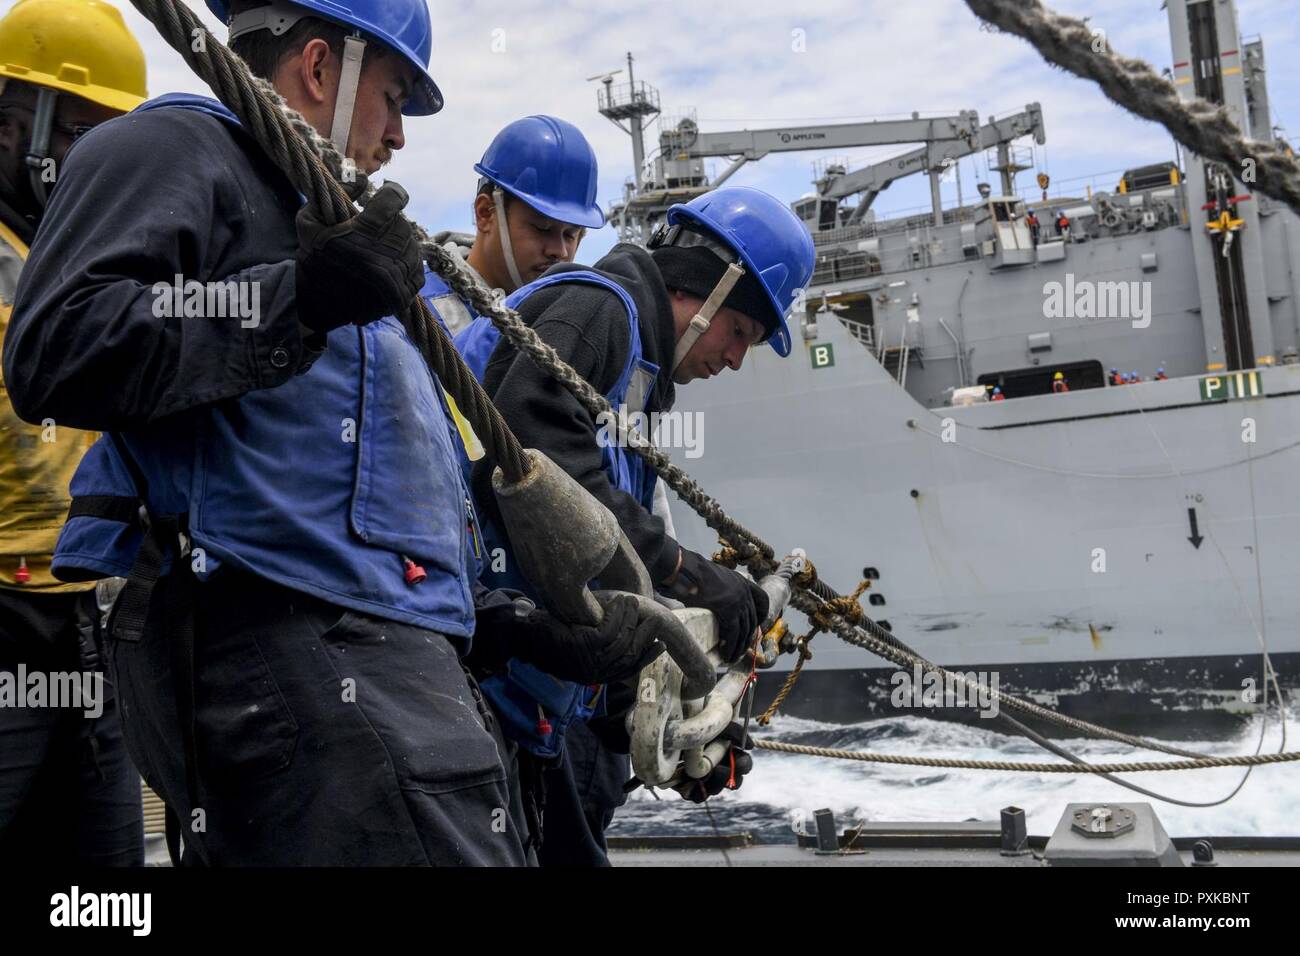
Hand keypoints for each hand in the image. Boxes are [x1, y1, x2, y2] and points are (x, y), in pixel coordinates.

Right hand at [294, 181, 423, 332]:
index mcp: (361, 234)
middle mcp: (382, 256)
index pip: (393, 200)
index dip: (392, 193)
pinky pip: (417, 270)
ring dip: (400, 243)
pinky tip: (392, 262)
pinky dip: (407, 263)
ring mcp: (395, 278)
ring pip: (412, 246)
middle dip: (391, 223)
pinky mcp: (403, 294)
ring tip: (383, 246)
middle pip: (403, 224)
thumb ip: (338, 192)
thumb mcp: (311, 219)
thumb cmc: (313, 257)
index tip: (389, 194)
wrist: (316, 302)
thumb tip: (364, 176)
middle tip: (378, 228)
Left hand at [515, 594, 665, 684]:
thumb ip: (595, 649)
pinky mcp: (584, 646)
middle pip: (629, 655)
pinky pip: (611, 629)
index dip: (646, 657)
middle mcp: (593, 674)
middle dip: (645, 637)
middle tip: (656, 621)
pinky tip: (620, 601)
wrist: (521, 635)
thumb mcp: (575, 648)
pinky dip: (619, 614)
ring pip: (622, 640)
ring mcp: (589, 661)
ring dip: (631, 619)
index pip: (627, 669)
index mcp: (594, 676)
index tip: (660, 644)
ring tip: (633, 603)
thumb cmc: (546, 637)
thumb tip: (619, 636)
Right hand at [661, 549, 767, 662]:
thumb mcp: (714, 579)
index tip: (757, 626)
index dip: (761, 615)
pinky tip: (725, 654)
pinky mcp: (729, 611)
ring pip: (744, 630)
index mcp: (742, 582)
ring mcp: (738, 601)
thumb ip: (721, 591)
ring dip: (739, 647)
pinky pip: (733, 634)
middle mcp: (744, 591)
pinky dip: (730, 646)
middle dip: (747, 638)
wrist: (685, 571)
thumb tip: (714, 605)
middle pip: (751, 620)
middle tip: (741, 650)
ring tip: (732, 658)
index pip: (762, 599)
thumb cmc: (692, 574)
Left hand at [673, 722, 753, 802]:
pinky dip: (696, 790)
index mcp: (728, 753)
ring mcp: (704, 779)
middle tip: (720, 769)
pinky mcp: (688, 787)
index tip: (739, 761)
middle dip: (728, 777)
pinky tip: (690, 779)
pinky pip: (697, 797)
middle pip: (734, 783)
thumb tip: (750, 746)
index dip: (744, 765)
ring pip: (716, 790)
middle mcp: (719, 768)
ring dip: (712, 783)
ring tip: (703, 772)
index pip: (744, 765)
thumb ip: (734, 731)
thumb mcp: (715, 723)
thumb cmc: (694, 723)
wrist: (667, 729)